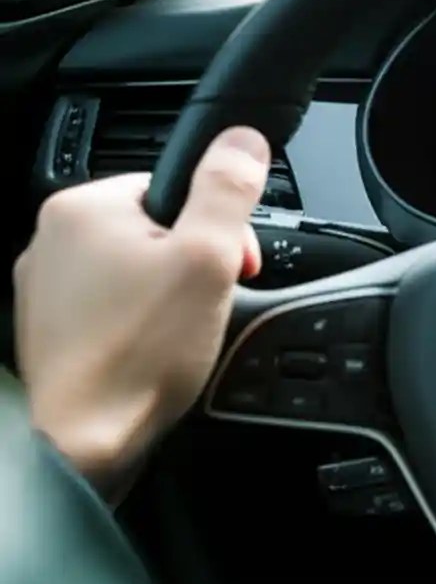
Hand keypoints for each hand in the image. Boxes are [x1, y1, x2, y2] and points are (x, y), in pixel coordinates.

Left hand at [14, 127, 270, 502]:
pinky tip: (152, 353)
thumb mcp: (208, 260)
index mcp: (83, 208)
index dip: (220, 227)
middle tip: (209, 306)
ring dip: (168, 296)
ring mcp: (45, 288)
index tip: (236, 267)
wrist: (84, 444)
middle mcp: (51, 240)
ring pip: (135, 271)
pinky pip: (112, 308)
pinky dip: (139, 325)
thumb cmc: (139, 356)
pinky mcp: (51, 330)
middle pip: (156, 230)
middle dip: (194, 264)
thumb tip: (242, 140)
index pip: (175, 189)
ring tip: (179, 336)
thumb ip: (228, 190)